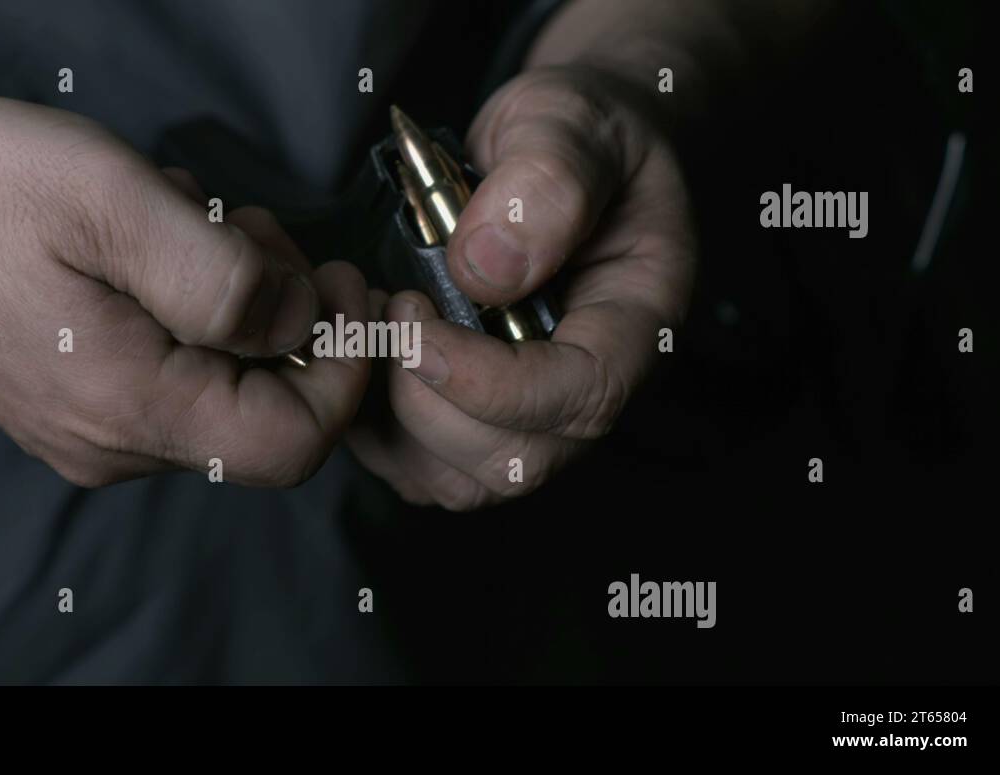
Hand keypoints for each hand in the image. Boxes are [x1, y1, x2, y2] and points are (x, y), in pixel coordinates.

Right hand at [0, 96, 370, 486]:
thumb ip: (224, 277)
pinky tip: (160, 255)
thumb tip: (300, 324)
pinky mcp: (79, 408)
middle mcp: (119, 445)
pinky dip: (199, 319)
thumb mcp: (114, 205)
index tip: (344, 285)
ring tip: (197, 227)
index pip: (293, 443)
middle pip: (265, 415)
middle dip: (292, 319)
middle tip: (254, 231)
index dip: (345, 370)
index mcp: (135, 407)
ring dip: (243, 308)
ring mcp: (95, 433)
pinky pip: (177, 379)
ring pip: (222, 391)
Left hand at [348, 66, 695, 509]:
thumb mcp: (572, 120)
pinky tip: (363, 350)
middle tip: (389, 307)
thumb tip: (485, 269)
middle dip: (429, 401)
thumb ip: (546, 182)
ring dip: (393, 417)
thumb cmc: (577, 133)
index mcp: (636, 322)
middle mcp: (588, 386)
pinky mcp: (474, 419)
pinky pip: (418, 468)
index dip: (492, 384)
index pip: (582, 397)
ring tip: (374, 324)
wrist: (557, 149)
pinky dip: (373, 427)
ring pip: (461, 480)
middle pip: (516, 460)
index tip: (416, 324)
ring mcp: (531, 413)